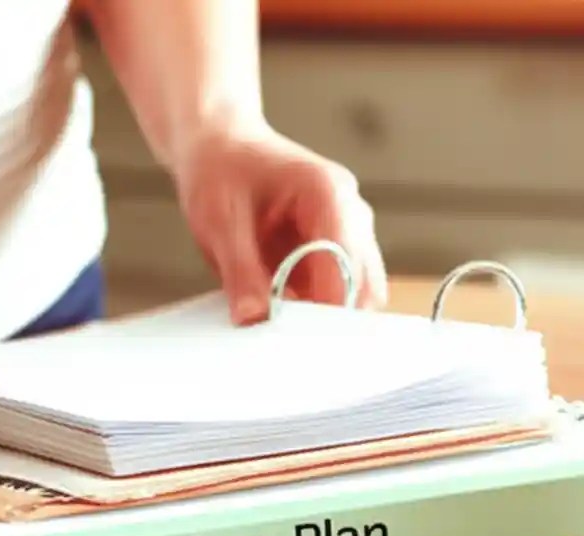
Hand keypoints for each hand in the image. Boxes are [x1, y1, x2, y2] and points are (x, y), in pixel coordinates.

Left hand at [172, 119, 386, 323]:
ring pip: (355, 294)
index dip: (326, 308)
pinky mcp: (334, 252)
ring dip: (320, 314)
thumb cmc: (221, 169)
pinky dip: (311, 309)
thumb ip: (240, 271)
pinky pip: (334, 293)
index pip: (347, 265)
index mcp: (329, 194)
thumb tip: (255, 318)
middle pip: (364, 286)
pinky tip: (279, 310)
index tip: (297, 340)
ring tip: (277, 320)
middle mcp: (350, 214)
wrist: (219, 147)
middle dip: (330, 318)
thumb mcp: (219, 220)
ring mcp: (347, 234)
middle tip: (285, 339)